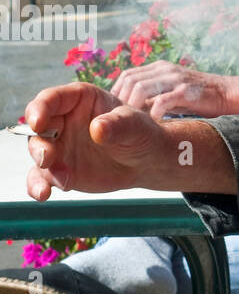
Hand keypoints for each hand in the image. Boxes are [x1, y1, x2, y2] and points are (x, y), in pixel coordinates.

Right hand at [24, 83, 173, 199]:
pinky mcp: (60, 170)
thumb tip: (97, 128)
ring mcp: (60, 147)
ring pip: (38, 154)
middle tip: (48, 158)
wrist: (146, 162)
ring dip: (41, 166)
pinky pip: (42, 178)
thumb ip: (117, 124)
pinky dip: (38, 186)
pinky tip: (43, 194)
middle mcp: (62, 121)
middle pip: (38, 129)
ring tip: (59, 181)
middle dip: (38, 143)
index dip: (39, 108)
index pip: (51, 99)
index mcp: (78, 100)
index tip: (37, 123)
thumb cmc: (140, 133)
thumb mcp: (135, 125)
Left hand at [113, 61, 234, 119]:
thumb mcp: (173, 94)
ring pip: (141, 88)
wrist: (228, 94)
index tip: (116, 110)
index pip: (128, 75)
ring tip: (135, 121)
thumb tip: (132, 111)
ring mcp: (175, 79)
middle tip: (123, 118)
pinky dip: (154, 112)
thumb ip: (154, 98)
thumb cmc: (200, 98)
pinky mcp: (186, 91)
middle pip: (130, 80)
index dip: (117, 92)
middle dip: (122, 100)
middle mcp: (165, 70)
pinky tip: (154, 121)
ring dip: (133, 106)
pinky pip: (162, 100)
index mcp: (160, 68)